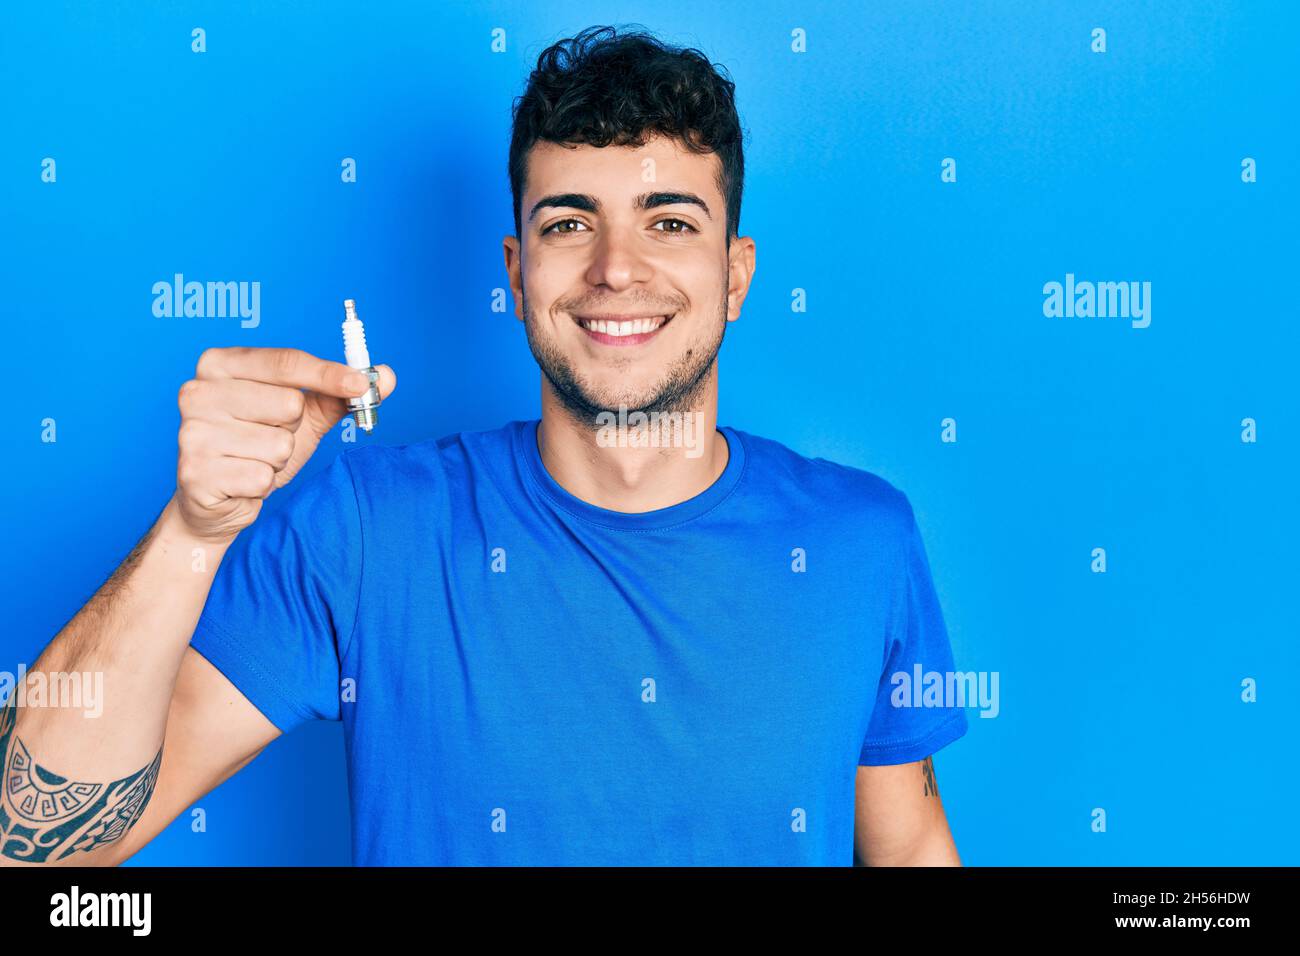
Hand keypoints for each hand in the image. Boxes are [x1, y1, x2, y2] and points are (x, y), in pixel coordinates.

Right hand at [172, 346, 396, 541]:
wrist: (216, 501)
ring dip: (278, 460)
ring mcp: (192, 431)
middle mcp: (197, 391)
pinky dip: (262, 484)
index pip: (286, 362)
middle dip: (292, 429)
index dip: (329, 374)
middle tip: (269, 438)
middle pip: (289, 403)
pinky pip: (262, 477)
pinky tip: (241, 481)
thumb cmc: (258, 446)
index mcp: (219, 363)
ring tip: (253, 460)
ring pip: (279, 444)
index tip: (360, 383)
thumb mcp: (301, 416)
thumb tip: (385, 375)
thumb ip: (339, 394)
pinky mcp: (195, 471)